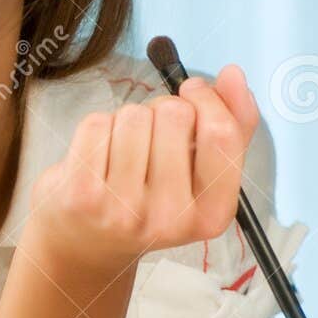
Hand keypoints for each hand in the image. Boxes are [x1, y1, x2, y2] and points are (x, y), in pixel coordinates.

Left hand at [21, 65, 256, 284]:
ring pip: (133, 115)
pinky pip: (97, 123)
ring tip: (125, 149)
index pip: (222, 135)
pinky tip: (100, 155)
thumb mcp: (200, 174)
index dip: (207, 99)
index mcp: (212, 214)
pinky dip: (98, 127)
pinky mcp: (82, 194)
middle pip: (174, 114)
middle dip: (163, 109)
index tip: (193, 91)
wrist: (88, 243)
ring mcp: (123, 208)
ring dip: (129, 119)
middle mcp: (170, 217)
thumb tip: (234, 74)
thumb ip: (232, 126)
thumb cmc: (151, 198)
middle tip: (153, 135)